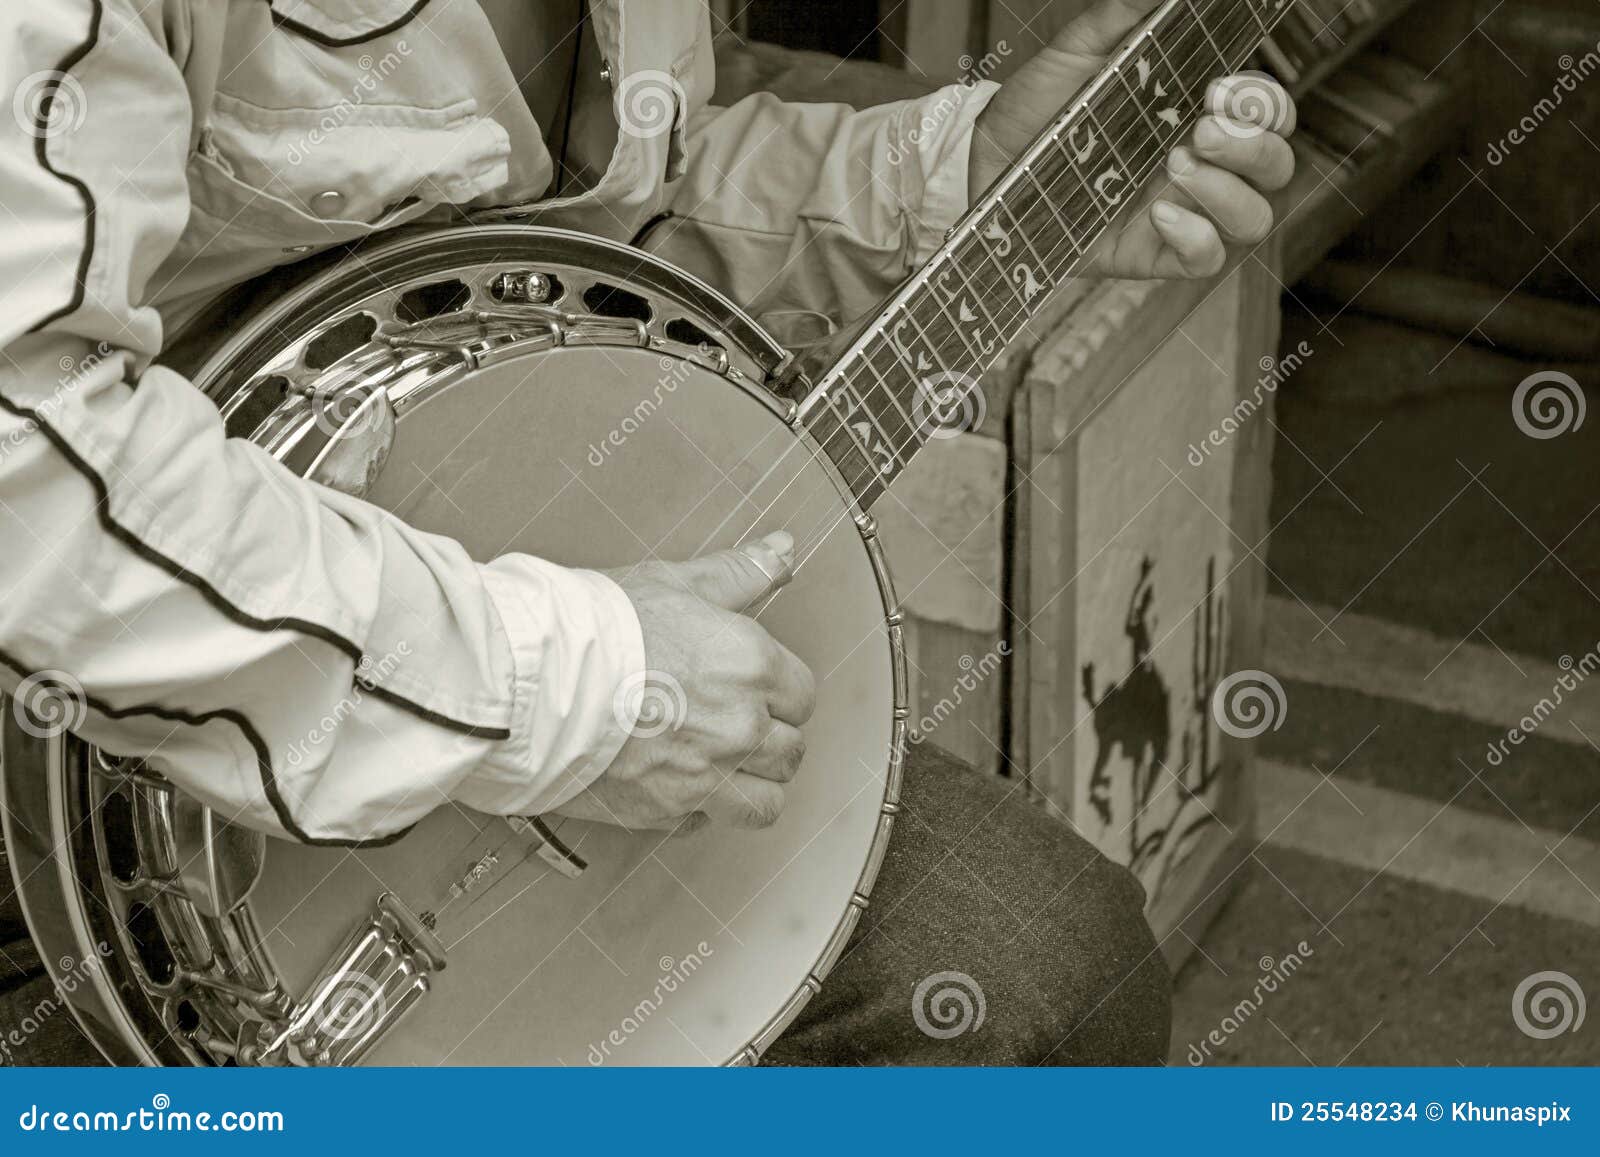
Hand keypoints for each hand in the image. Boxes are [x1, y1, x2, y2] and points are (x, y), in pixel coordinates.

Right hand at [555, 531, 815, 833]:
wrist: (532, 682)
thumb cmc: (596, 628)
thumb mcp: (675, 582)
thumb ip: (741, 572)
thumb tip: (784, 550)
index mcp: (752, 666)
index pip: (802, 696)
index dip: (779, 692)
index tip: (755, 690)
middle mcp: (740, 726)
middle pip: (790, 750)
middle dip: (769, 738)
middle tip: (732, 723)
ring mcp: (707, 774)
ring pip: (766, 801)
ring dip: (752, 784)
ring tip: (721, 764)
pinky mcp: (667, 811)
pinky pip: (711, 823)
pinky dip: (702, 809)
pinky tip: (678, 782)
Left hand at [971, 0, 1296, 279]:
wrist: (983, 163)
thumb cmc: (1036, 108)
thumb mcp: (1076, 52)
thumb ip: (1121, 18)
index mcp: (1197, 115)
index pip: (1268, 113)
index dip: (1266, 104)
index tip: (1220, 90)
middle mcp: (1201, 166)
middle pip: (1275, 166)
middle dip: (1254, 147)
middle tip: (1200, 130)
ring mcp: (1180, 213)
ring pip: (1252, 218)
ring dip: (1229, 192)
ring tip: (1174, 166)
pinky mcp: (1151, 255)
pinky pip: (1206, 260)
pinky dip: (1198, 238)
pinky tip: (1158, 216)